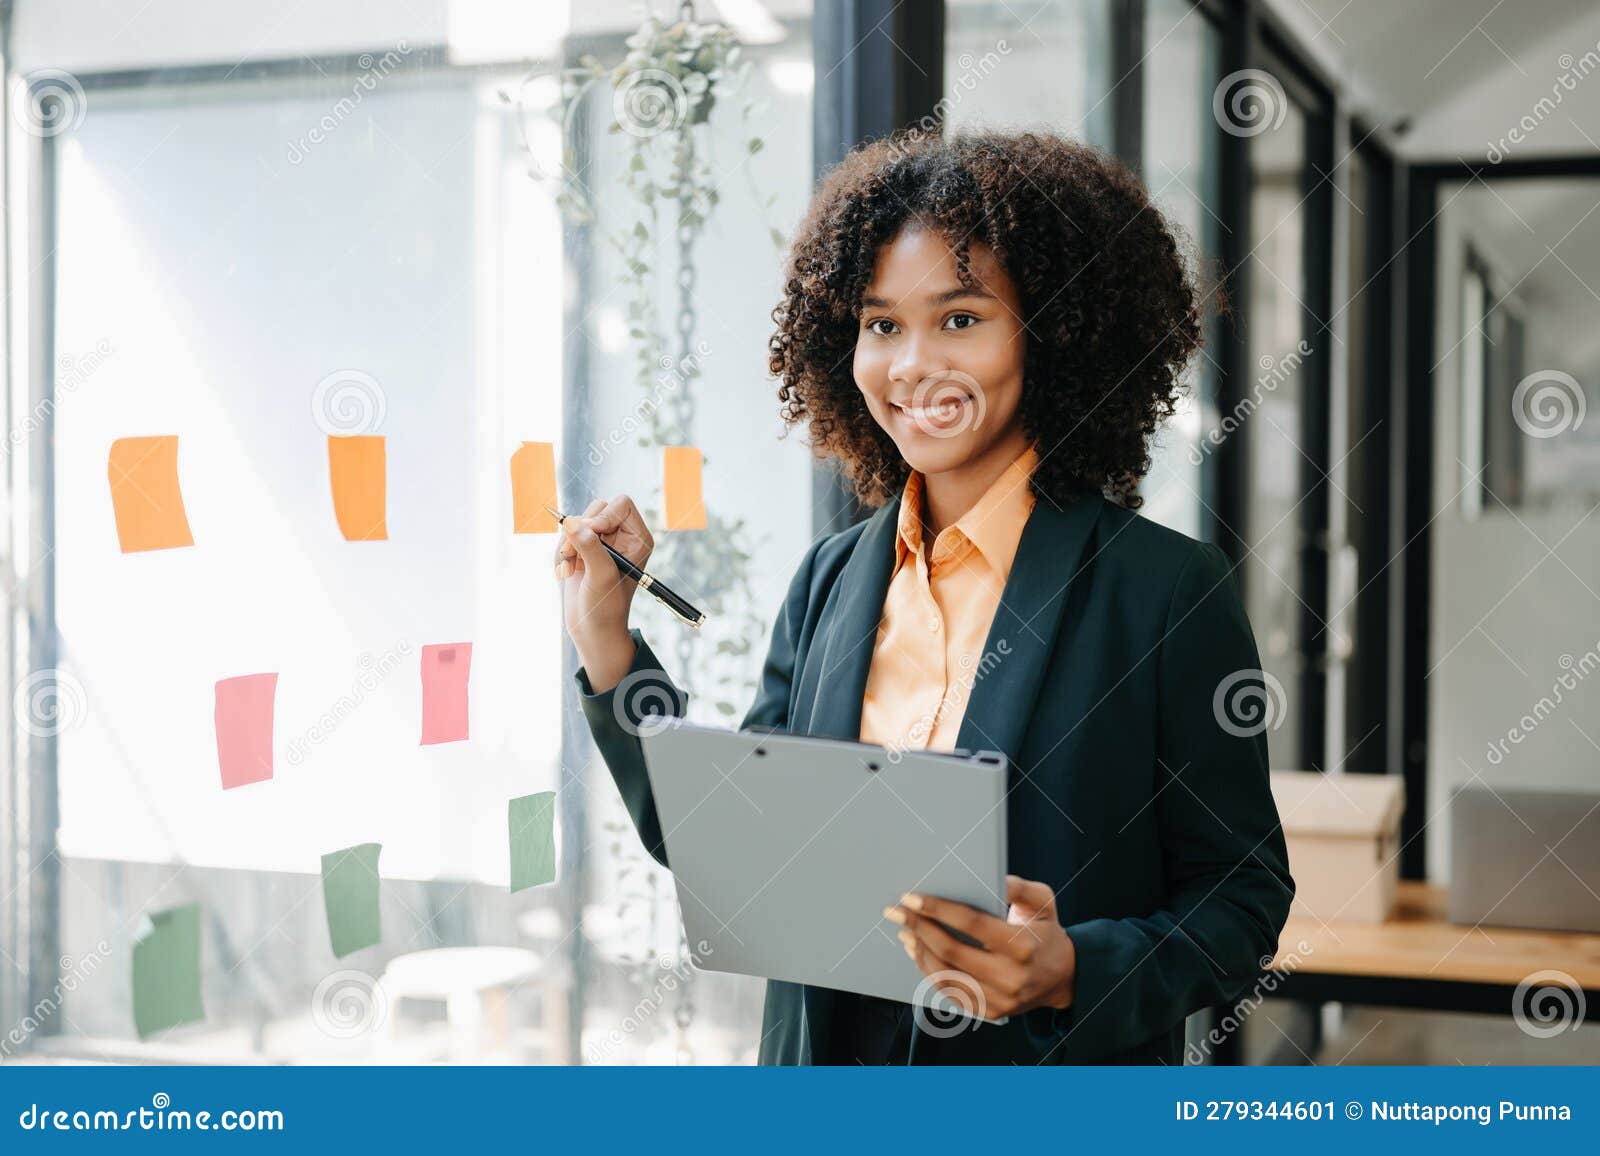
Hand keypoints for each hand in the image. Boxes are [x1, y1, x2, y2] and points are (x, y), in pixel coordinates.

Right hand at [554, 493, 653, 645]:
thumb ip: (590, 547)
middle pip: (597, 508)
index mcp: (638, 538)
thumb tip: (573, 523)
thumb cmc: (606, 607)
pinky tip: (568, 572)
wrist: (591, 628)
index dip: (603, 516)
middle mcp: (622, 536)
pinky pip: (565, 535)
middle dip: (581, 530)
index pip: (621, 504)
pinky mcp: (583, 548)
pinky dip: (561, 553)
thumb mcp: (601, 576)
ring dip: (568, 543)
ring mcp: (602, 541)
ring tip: (572, 569)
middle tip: (574, 555)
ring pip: (577, 521)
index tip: (591, 535)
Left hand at [885, 874, 1075, 1018]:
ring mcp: (999, 999)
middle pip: (951, 951)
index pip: (971, 924)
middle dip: (918, 927)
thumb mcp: (1042, 901)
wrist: (1063, 976)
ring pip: (945, 975)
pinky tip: (919, 952)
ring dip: (918, 950)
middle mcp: (1010, 976)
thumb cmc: (1046, 932)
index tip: (912, 897)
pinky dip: (929, 971)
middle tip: (896, 911)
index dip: (938, 909)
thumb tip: (989, 878)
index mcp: (1022, 945)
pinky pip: (950, 992)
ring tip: (905, 930)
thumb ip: (1017, 887)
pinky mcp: (990, 1012)